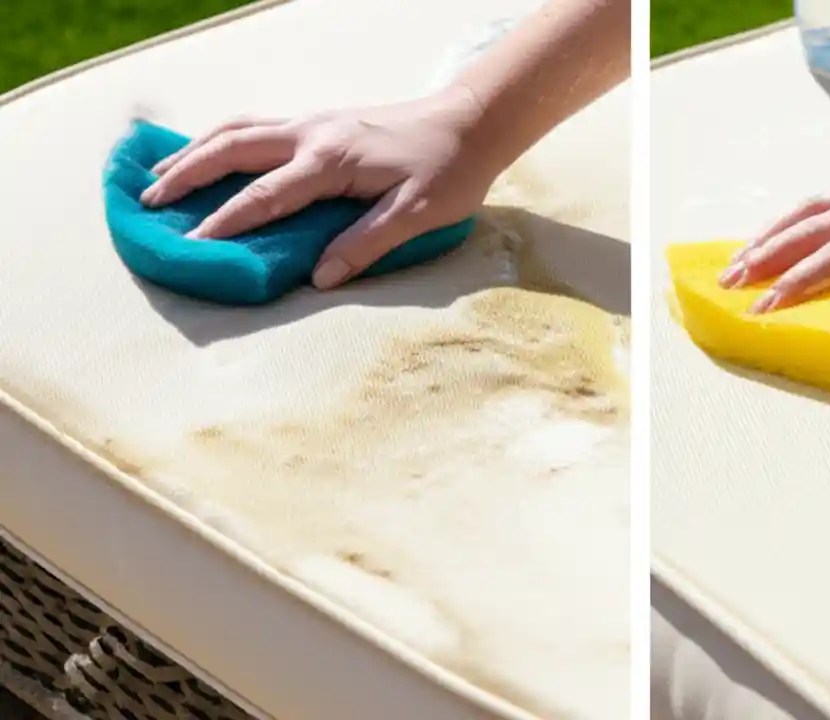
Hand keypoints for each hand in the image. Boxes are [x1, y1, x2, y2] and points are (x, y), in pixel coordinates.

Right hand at [141, 87, 497, 289]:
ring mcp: (314, 122)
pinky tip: (211, 154)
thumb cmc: (449, 170)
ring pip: (239, 129)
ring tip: (161, 176)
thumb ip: (366, 244)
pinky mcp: (321, 121)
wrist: (471, 121)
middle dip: (187, 176)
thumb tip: (319, 277)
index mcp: (331, 160)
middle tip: (148, 203)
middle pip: (233, 149)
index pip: (265, 195)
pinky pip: (257, 126)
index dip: (226, 223)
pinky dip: (224, 139)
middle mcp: (312, 134)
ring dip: (197, 151)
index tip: (192, 247)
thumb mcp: (417, 214)